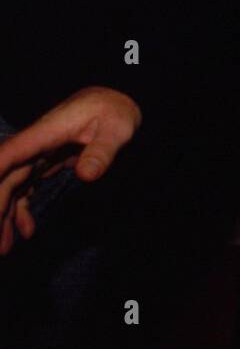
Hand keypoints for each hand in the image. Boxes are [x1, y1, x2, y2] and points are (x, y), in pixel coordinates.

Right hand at [0, 86, 141, 254]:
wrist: (118, 102)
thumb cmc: (116, 112)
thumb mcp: (117, 130)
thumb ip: (102, 152)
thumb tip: (87, 175)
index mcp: (46, 133)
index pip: (9, 155)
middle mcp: (35, 143)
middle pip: (5, 176)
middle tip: (1, 247)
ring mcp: (39, 153)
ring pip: (12, 184)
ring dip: (5, 214)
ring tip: (6, 246)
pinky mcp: (46, 161)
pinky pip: (26, 186)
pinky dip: (22, 208)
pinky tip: (26, 229)